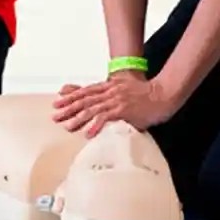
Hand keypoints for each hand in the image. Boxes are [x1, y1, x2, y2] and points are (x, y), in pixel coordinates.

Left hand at [51, 72, 175, 136]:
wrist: (164, 93)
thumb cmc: (145, 92)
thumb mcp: (124, 87)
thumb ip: (110, 90)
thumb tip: (100, 98)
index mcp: (108, 86)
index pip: (84, 92)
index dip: (69, 98)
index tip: (56, 104)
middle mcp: (109, 91)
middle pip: (84, 100)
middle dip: (68, 109)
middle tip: (55, 117)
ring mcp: (116, 100)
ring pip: (91, 109)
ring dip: (78, 119)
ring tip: (68, 127)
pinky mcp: (124, 110)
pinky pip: (106, 118)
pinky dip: (95, 125)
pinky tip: (88, 133)